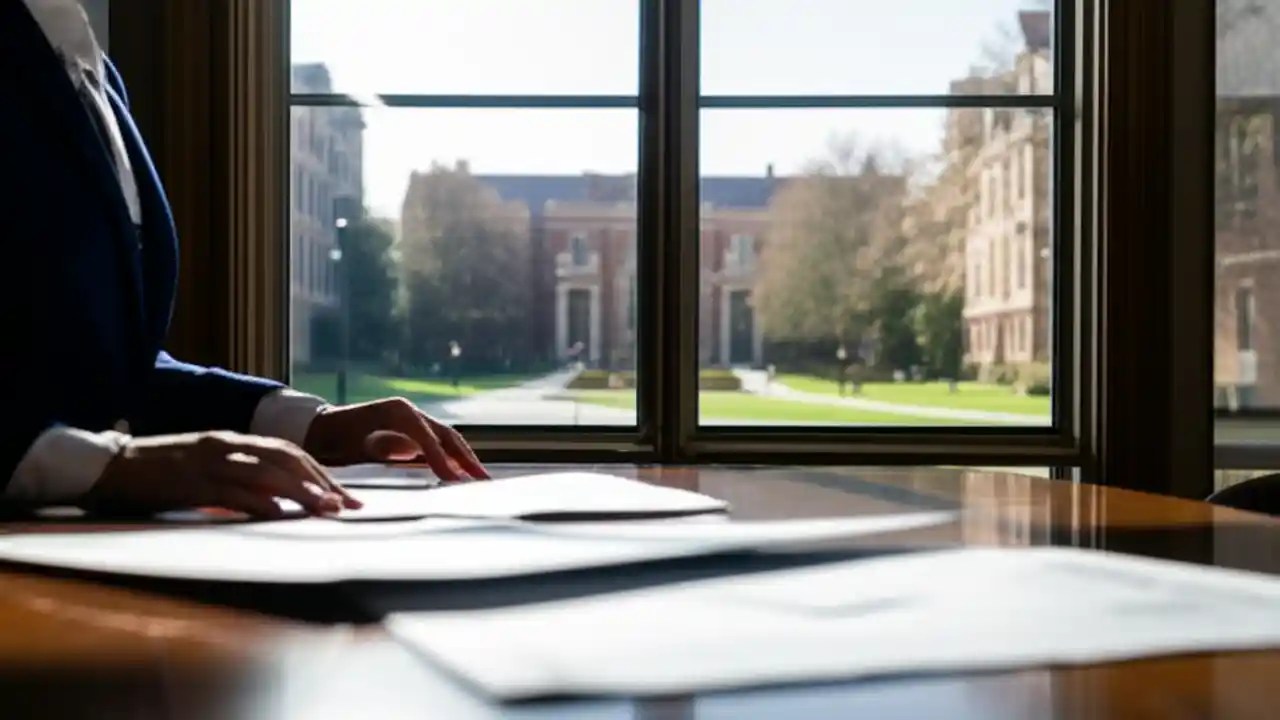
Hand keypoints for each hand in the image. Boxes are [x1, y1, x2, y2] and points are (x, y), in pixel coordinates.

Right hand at [85, 431, 362, 518]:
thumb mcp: (208, 470)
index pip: (289, 452)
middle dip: (321, 481)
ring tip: (325, 508)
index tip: (345, 496)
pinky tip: (278, 514)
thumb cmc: (160, 474)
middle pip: (286, 459)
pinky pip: (230, 491)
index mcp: (233, 441)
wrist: (108, 466)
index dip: (320, 473)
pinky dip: (257, 502)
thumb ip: (242, 479)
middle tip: (348, 506)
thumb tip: (279, 502)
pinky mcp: (190, 482)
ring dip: (299, 491)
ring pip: (265, 473)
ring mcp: (209, 462)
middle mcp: (227, 446)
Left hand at [303, 397, 489, 481]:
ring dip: (465, 460)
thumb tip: (414, 452)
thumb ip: (383, 447)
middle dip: (467, 459)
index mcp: (399, 411)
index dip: (444, 460)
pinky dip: (453, 459)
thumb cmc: (333, 439)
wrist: (320, 429)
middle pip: (447, 436)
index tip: (456, 481)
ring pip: (448, 440)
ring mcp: (413, 420)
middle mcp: (411, 411)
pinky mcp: (413, 431)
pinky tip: (462, 475)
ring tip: (481, 480)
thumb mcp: (354, 443)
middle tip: (484, 481)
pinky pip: (439, 444)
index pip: (429, 438)